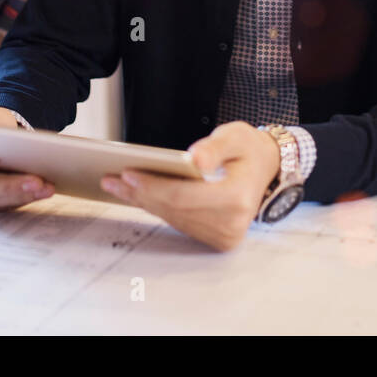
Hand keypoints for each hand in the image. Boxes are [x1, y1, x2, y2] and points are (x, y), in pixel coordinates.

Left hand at [100, 122, 281, 251]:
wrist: (265, 168)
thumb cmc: (247, 150)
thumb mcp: (235, 136)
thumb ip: (214, 148)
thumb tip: (194, 159)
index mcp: (237, 198)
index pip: (185, 196)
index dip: (154, 186)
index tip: (128, 173)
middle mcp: (232, 223)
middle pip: (174, 210)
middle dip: (141, 194)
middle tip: (112, 180)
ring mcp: (225, 236)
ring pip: (173, 218)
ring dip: (144, 203)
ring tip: (119, 187)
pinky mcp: (217, 239)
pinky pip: (179, 223)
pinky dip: (158, 208)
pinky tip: (140, 196)